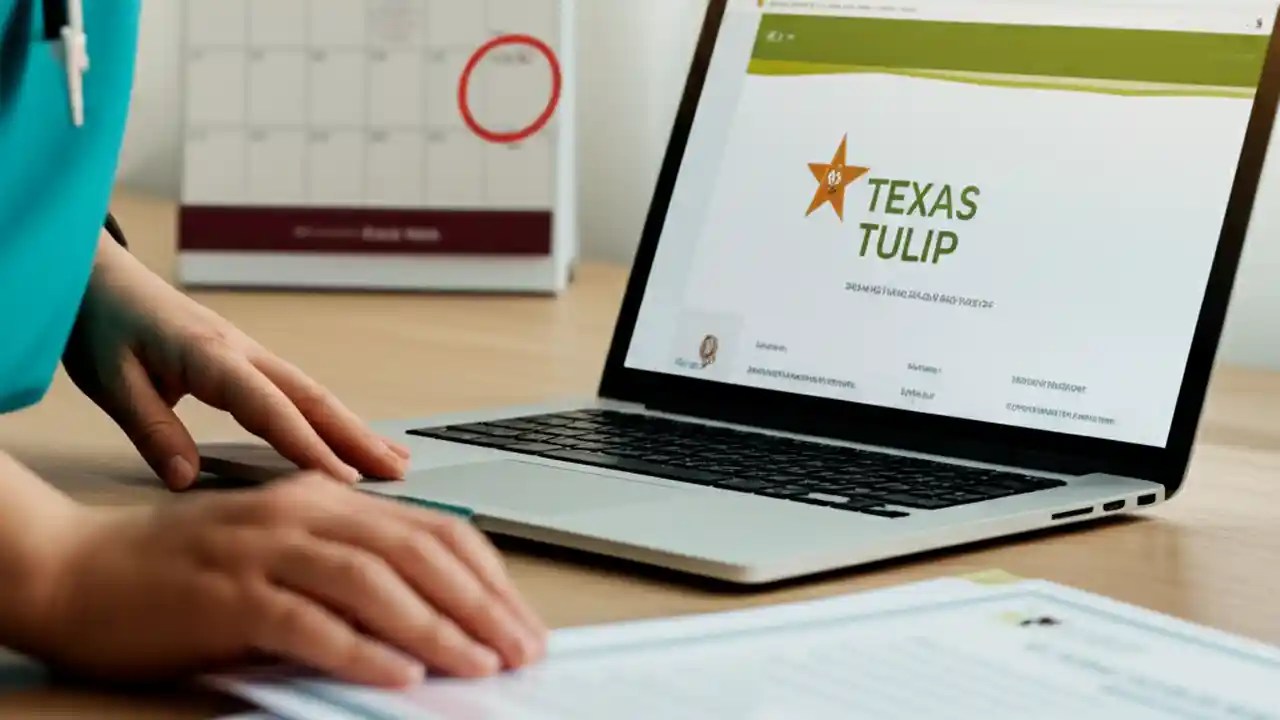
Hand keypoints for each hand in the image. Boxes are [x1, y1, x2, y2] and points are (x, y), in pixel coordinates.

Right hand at [30, 474, 546, 686]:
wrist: (77, 570)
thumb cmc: (182, 572)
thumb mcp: (281, 557)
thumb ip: (347, 578)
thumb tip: (430, 626)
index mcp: (324, 500)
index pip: (431, 529)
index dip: (484, 576)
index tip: (518, 619)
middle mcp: (301, 514)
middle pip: (415, 552)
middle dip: (479, 604)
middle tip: (519, 649)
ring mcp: (264, 550)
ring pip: (373, 581)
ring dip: (436, 627)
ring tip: (479, 664)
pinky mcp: (228, 595)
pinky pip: (309, 622)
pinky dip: (362, 649)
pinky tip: (400, 675)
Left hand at [62, 235, 406, 489]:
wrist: (96, 276)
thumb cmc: (100, 323)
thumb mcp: (111, 382)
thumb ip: (152, 430)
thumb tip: (185, 479)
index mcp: (211, 356)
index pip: (271, 409)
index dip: (309, 447)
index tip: (343, 481)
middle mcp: (243, 352)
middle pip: (313, 399)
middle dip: (357, 437)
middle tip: (397, 472)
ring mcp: (249, 353)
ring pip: (313, 394)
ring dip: (354, 428)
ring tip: (393, 460)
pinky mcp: (245, 360)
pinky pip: (297, 392)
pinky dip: (330, 418)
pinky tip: (349, 436)